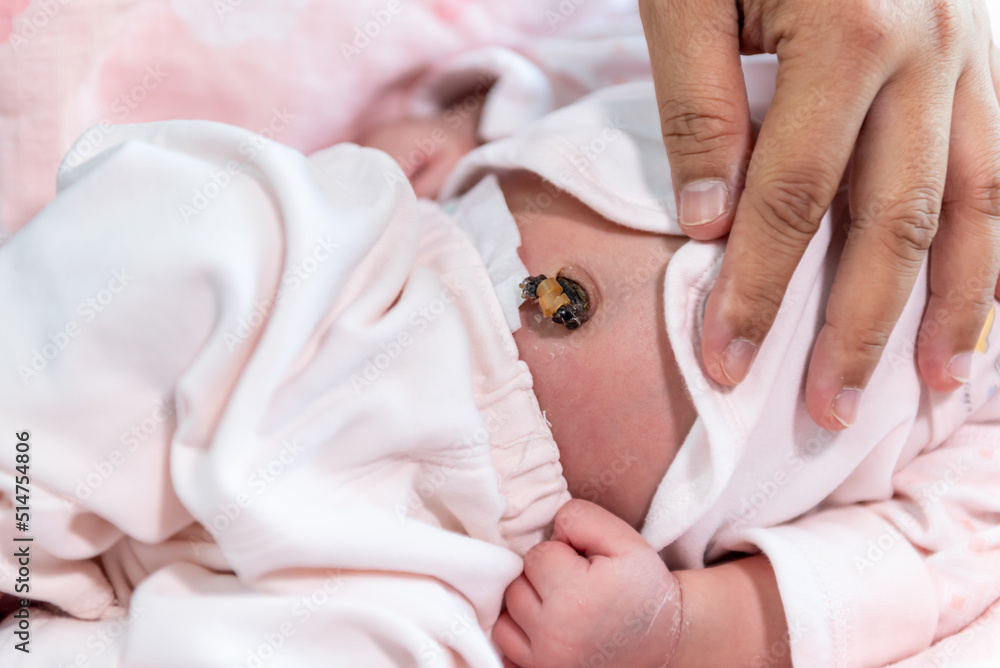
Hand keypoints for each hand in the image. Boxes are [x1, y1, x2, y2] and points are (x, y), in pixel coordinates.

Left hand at [493, 499, 682, 667]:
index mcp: (575, 597)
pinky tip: (546, 622)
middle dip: (541, 577)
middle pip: (517, 583)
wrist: (662, 640)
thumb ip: (581, 518)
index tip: (585, 565)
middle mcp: (554, 634)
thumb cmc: (642, 586)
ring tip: (562, 603)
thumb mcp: (625, 539)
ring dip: (528, 601)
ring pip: (507, 612)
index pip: (537, 555)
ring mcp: (545, 660)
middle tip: (576, 584)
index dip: (561, 553)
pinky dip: (520, 629)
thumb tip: (549, 530)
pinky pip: (506, 641)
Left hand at [639, 0, 999, 429]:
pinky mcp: (995, 40)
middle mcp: (937, 48)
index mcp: (854, 33)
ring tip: (931, 384)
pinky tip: (983, 288)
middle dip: (858, 326)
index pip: (792, 200)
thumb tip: (710, 225)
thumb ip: (702, 104)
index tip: (725, 363)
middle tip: (827, 411)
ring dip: (956, 300)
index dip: (756, 288)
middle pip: (896, 221)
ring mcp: (981, 43)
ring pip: (982, 199)